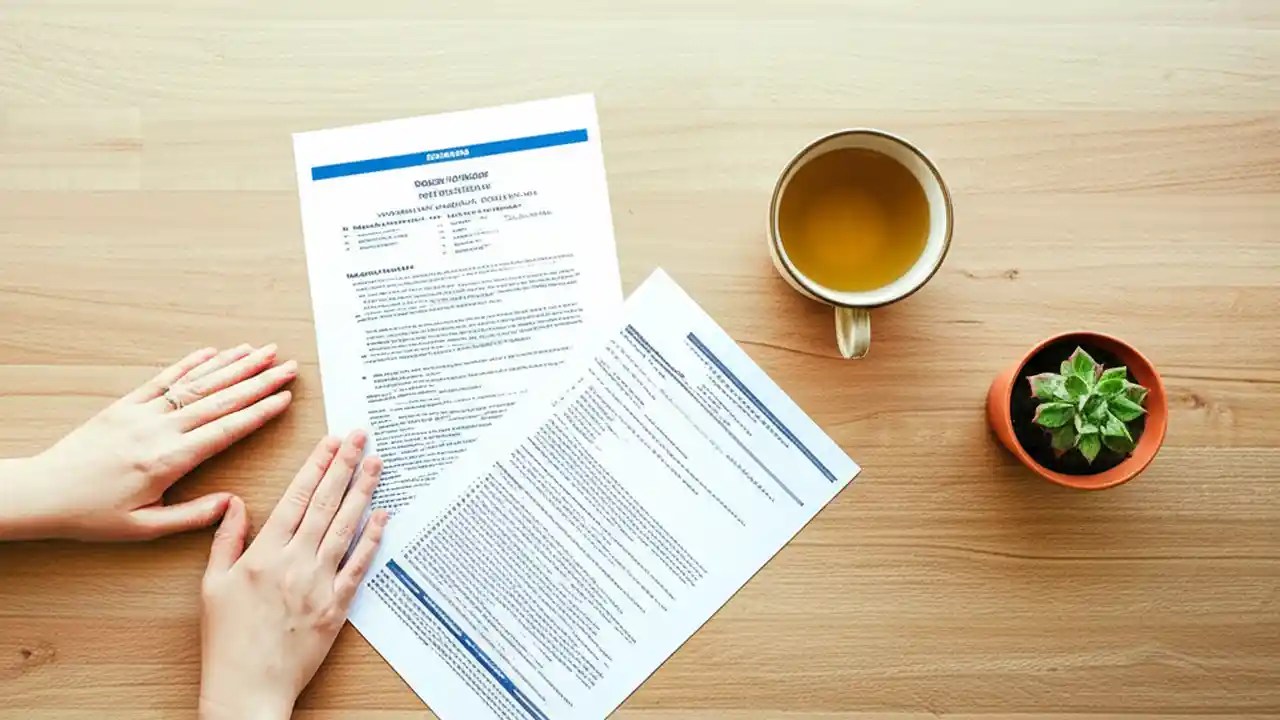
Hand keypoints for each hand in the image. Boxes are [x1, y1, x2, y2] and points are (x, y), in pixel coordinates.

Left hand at [0, 344, 296, 540]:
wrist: (41, 493)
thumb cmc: (90, 515)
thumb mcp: (143, 528)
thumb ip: (191, 516)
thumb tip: (231, 505)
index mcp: (167, 460)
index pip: (226, 429)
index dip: (259, 412)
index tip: (285, 397)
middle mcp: (158, 429)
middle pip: (220, 399)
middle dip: (258, 380)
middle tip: (288, 365)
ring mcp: (141, 413)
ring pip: (197, 383)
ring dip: (233, 365)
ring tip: (261, 351)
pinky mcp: (124, 406)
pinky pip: (164, 379)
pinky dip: (191, 364)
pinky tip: (214, 352)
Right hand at [199, 432, 387, 719]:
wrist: (247, 688)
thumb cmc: (227, 641)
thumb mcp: (212, 585)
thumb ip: (226, 539)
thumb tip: (236, 502)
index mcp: (262, 555)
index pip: (295, 498)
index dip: (316, 465)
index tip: (331, 441)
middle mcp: (293, 563)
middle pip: (325, 504)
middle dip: (345, 465)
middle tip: (362, 437)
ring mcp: (318, 584)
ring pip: (345, 528)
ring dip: (363, 492)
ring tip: (376, 463)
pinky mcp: (335, 607)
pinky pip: (358, 566)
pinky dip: (372, 539)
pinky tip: (383, 516)